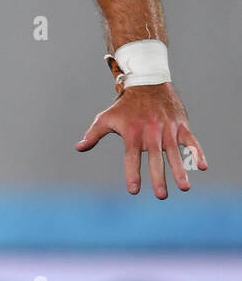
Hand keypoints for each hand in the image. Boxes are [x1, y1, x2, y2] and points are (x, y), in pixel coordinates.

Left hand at [76, 82, 207, 198]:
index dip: (132, 173)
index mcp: (132, 133)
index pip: (131, 157)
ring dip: (180, 170)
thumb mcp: (106, 118)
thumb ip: (93, 134)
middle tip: (161, 196)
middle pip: (155, 159)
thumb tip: (78, 148)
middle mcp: (151, 132)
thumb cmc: (124, 106)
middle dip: (158, 178)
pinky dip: (197, 153)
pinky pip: (191, 141)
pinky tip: (202, 167)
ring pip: (175, 153)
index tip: (133, 190)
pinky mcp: (181, 126)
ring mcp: (168, 129)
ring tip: (184, 188)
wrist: (147, 84)